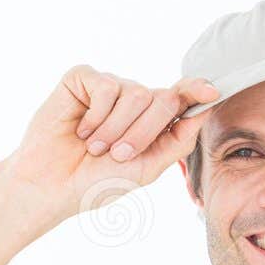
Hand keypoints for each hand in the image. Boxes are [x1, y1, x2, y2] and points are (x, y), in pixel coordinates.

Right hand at [0, 65, 219, 230]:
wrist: (52, 186)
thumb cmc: (96, 182)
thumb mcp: (146, 169)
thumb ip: (177, 140)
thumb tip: (204, 110)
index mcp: (151, 121)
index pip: (180, 98)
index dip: (196, 91)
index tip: (212, 91)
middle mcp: (132, 100)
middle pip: (162, 99)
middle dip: (143, 133)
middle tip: (117, 156)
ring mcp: (108, 87)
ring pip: (135, 93)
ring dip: (116, 129)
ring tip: (96, 147)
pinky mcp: (82, 79)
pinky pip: (105, 86)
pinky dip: (96, 115)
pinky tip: (81, 130)